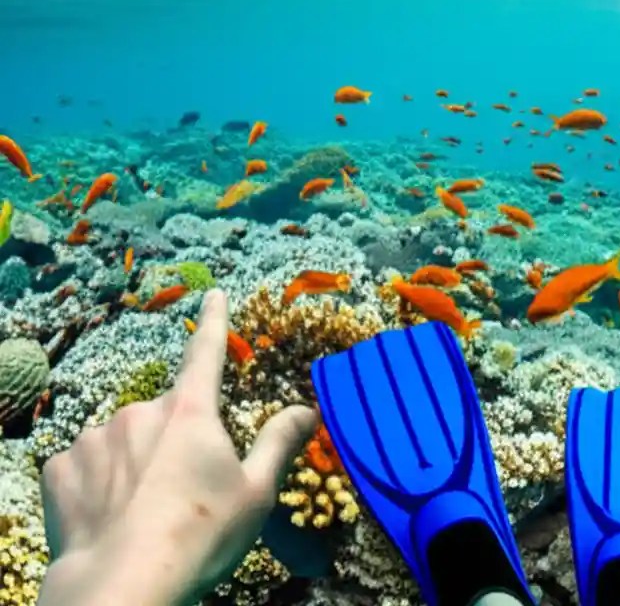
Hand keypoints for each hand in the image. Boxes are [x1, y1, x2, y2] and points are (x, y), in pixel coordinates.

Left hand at [38, 290, 316, 605]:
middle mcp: (140, 413)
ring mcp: (94, 440)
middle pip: (164, 417)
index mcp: (191, 413)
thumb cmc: (201, 536)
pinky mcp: (60, 470)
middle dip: (173, 444)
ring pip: (121, 443)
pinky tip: (108, 517)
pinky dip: (96, 486)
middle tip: (185, 493)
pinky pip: (84, 468)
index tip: (215, 294)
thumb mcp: (256, 494)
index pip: (206, 353)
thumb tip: (309, 408)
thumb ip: (279, 443)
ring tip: (145, 513)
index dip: (214, 322)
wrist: (122, 584)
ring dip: (133, 465)